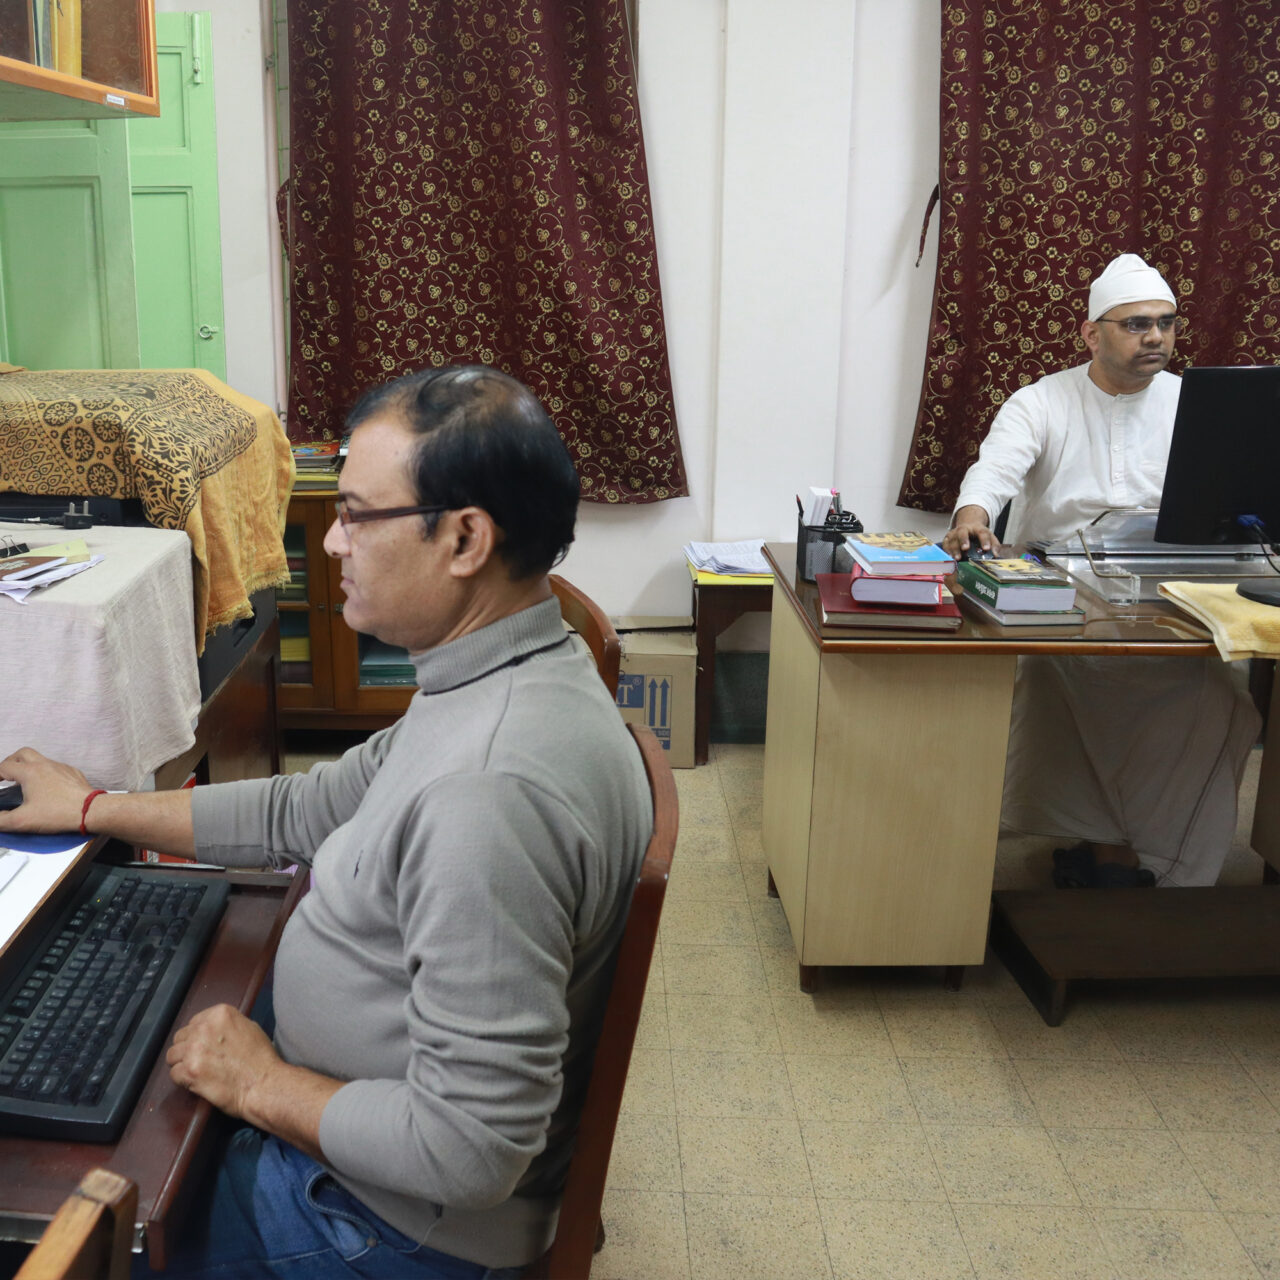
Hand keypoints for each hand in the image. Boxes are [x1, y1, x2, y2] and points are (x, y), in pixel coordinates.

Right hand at [0, 747, 93, 833]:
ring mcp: (61, 767)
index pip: (4, 767)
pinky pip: (56, 767)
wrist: (90, 811)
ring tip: (24, 781)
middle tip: (5, 774)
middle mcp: (46, 765)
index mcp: (30, 772)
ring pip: (41, 759)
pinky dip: (46, 773)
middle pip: (23, 753)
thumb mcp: (22, 821)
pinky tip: (46, 786)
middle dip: (10, 762)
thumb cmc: (59, 814)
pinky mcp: (73, 774)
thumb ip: (1, 820)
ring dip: (29, 766)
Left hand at [167, 1004, 280, 1119]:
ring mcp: (195, 1049)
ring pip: (172, 1055)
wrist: (263, 1083)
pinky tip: (197, 1082)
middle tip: (200, 1061)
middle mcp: (204, 1028)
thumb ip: (226, 1025)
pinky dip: (183, 1080)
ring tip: (197, 1072)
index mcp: (220, 1014)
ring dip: (182, 1064)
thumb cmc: (261, 1059)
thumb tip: (214, 1031)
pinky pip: (174, 1074)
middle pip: (180, 1038)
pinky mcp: (190, 1071)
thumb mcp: (249, 1028)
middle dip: (187, 1049)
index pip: (194, 1022)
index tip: (204, 1047)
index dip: (197, 1037)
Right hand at [942, 506, 999, 557]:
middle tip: (965, 548)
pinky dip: (947, 551)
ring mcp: (955, 532)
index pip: (982, 533)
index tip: (986, 549)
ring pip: (952, 539)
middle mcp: (965, 529)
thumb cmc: (979, 534)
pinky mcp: (948, 538)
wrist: (968, 526)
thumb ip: (994, 545)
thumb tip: (995, 555)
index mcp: (978, 528)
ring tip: (957, 558)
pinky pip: (945, 544)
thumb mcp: (989, 537)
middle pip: (962, 532)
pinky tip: (949, 557)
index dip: (984, 540)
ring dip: (954, 549)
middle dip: (963, 540)